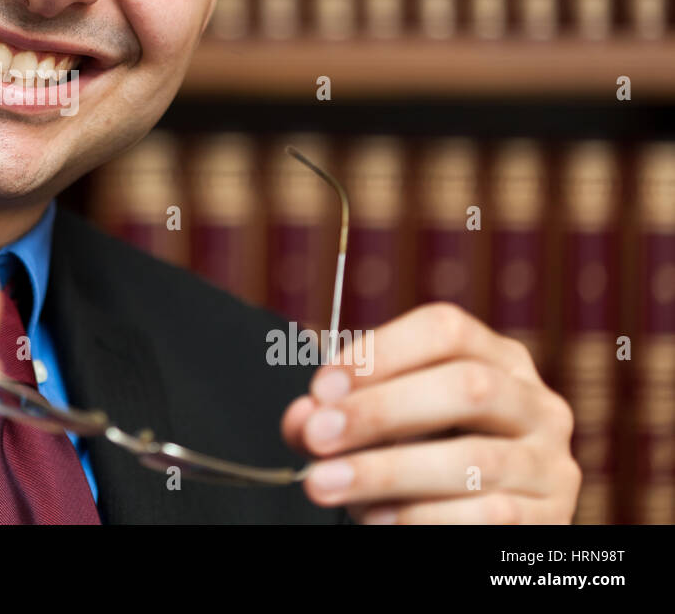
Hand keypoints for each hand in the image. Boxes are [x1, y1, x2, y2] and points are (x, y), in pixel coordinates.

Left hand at [280, 303, 581, 523]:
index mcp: (498, 360)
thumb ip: (339, 417)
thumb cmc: (426, 463)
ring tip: (325, 484)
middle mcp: (536, 404)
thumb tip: (303, 418)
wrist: (481, 528)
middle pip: (467, 387)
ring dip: (386, 472)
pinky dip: (423, 518)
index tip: (322, 387)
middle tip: (317, 435)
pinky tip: (377, 520)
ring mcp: (551, 464)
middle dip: (380, 410)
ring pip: (474, 460)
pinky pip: (490, 517)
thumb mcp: (382, 430)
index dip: (381, 352)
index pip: (446, 330)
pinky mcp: (554, 520)